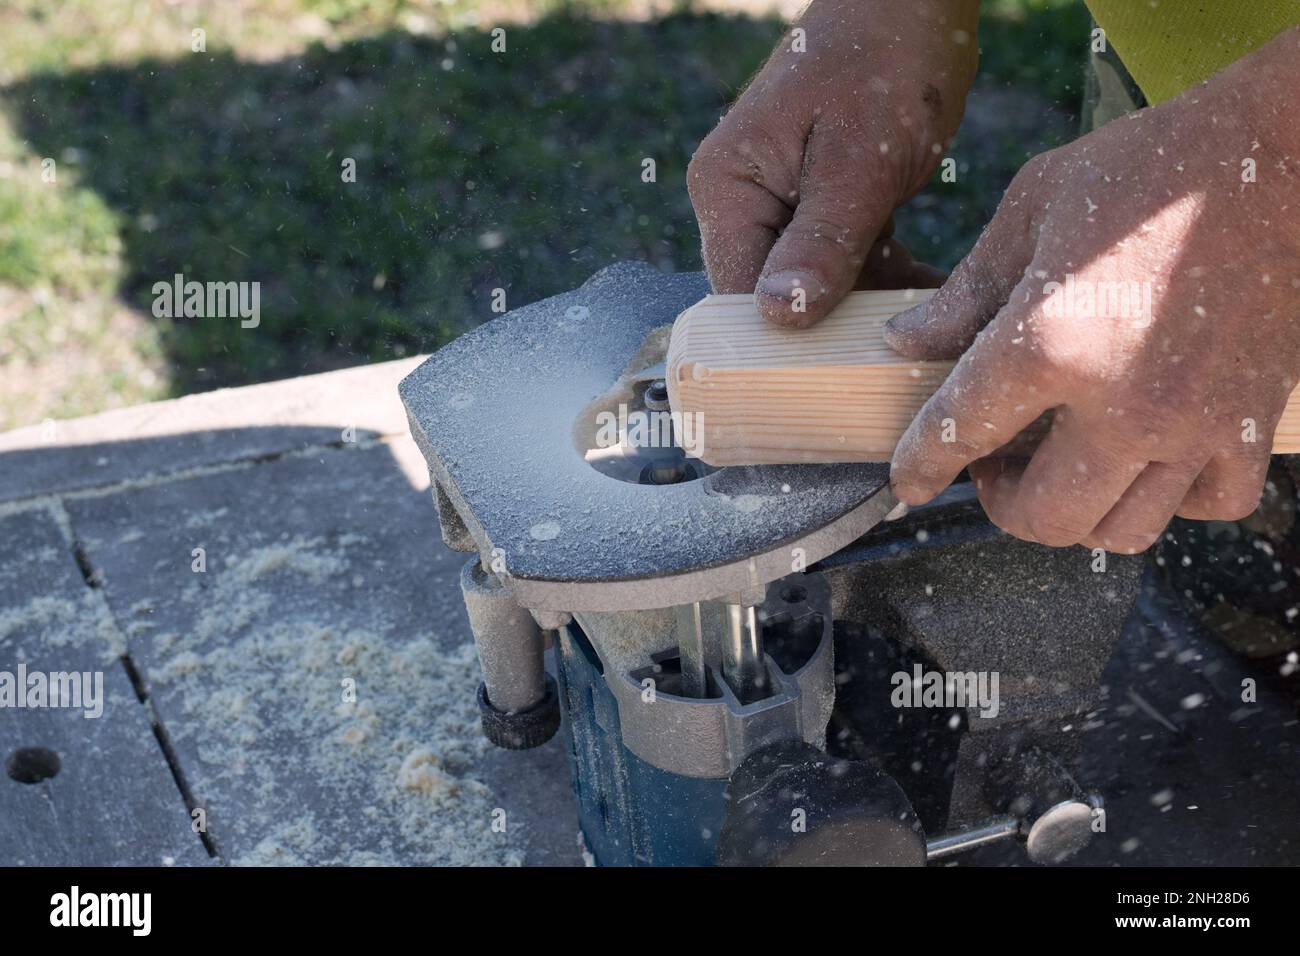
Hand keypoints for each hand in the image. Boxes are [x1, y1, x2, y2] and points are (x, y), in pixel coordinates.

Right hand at [687, 0, 979, 325]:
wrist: (914, 0)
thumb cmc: (885, 59)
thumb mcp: (860, 157)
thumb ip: (823, 240)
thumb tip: (780, 317)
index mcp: (728, 188)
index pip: (740, 292)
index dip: (783, 341)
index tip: (838, 376)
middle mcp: (742, 201)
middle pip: (773, 296)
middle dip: (829, 328)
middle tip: (892, 356)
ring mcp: (780, 204)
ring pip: (813, 286)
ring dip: (865, 308)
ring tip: (921, 332)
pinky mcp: (819, 204)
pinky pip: (842, 262)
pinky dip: (882, 279)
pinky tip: (928, 296)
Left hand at [885, 32, 1299, 552]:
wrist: (1283, 153)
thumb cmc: (1147, 168)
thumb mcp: (1032, 209)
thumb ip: (966, 291)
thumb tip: (905, 343)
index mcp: (1050, 341)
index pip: (959, 433)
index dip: (920, 468)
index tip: (909, 482)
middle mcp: (1121, 400)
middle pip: (1043, 516)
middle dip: (1001, 504)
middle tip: (995, 466)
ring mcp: (1194, 422)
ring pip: (1120, 530)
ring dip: (1078, 512)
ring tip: (1063, 465)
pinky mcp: (1252, 422)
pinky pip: (1207, 507)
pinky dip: (1170, 500)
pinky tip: (1147, 459)